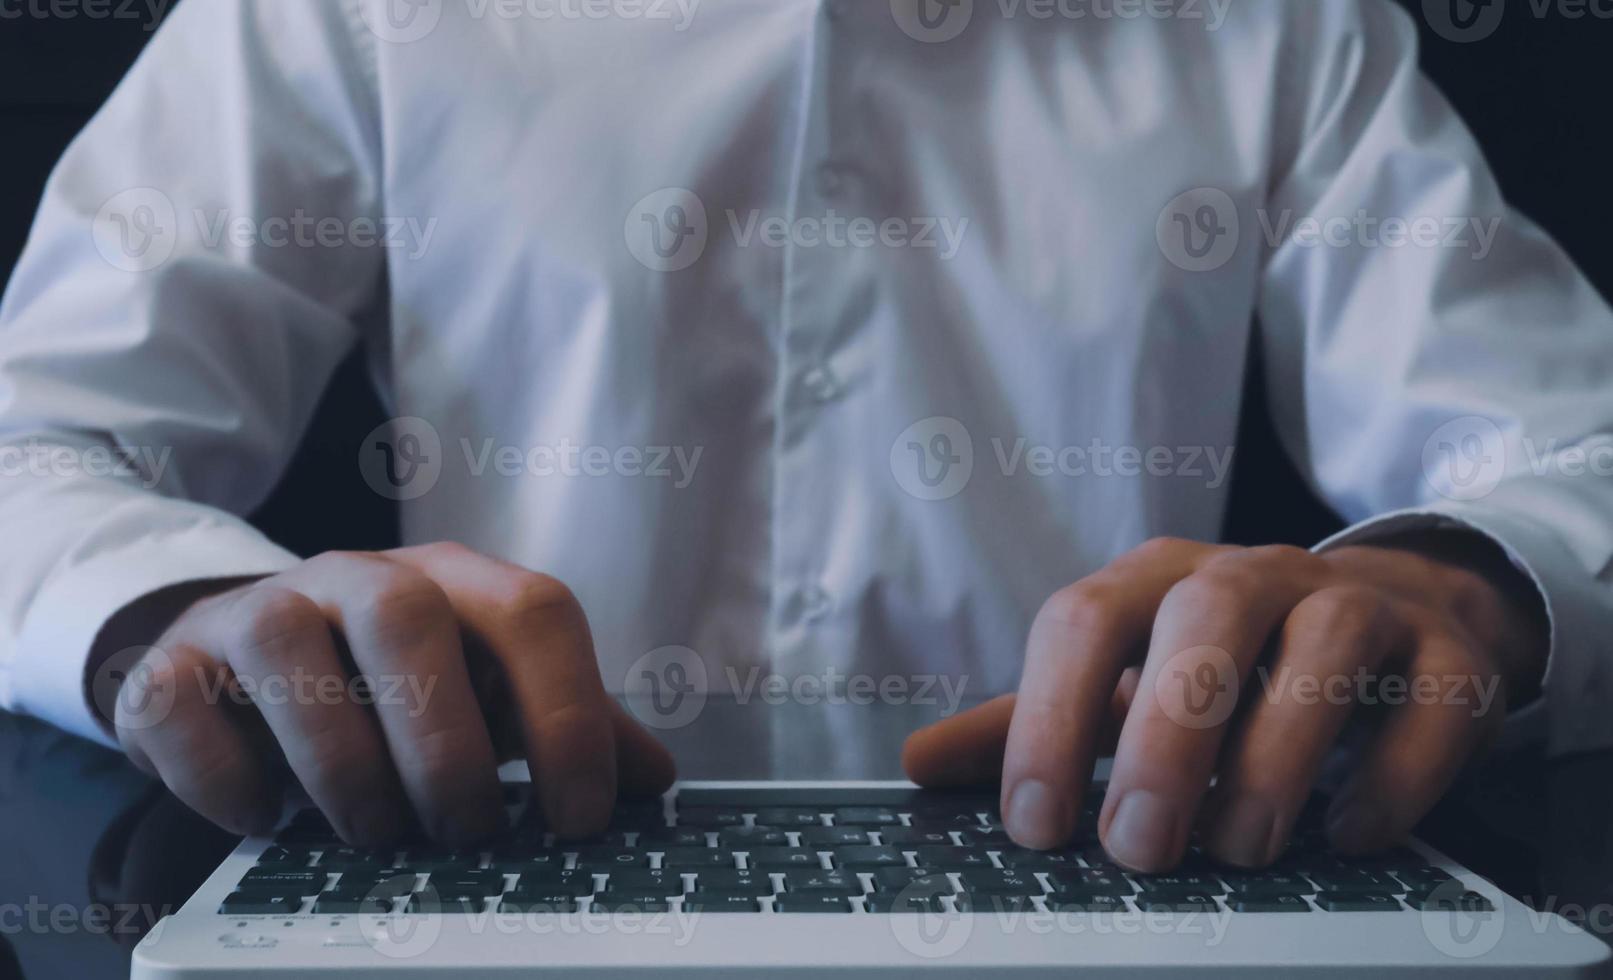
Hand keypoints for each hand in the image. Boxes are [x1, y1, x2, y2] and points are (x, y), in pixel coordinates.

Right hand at [102, 543, 674, 844]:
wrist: (251, 655)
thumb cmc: (395, 687)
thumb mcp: (490, 697)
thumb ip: (569, 728)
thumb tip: (655, 780)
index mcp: (459, 583)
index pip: (535, 613)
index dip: (569, 717)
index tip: (578, 819)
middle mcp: (360, 578)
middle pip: (408, 618)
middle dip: (445, 743)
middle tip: (465, 833)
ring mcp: (261, 607)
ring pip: (288, 648)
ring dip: (340, 761)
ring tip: (373, 834)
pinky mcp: (172, 660)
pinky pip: (180, 701)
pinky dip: (224, 775)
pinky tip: (265, 819)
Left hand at [903, 536, 1546, 870]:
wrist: (1386, 615)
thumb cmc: (1225, 662)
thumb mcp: (1122, 682)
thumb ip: (1030, 720)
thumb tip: (918, 761)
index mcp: (1156, 581)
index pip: (1085, 621)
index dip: (1049, 719)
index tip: (1035, 823)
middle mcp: (1253, 576)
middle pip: (1204, 623)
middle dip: (1166, 741)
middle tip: (1137, 848)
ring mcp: (1357, 606)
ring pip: (1322, 654)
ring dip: (1274, 762)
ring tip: (1240, 849)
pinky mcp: (1446, 656)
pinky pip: (1430, 704)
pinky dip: (1388, 779)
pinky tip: (1345, 834)